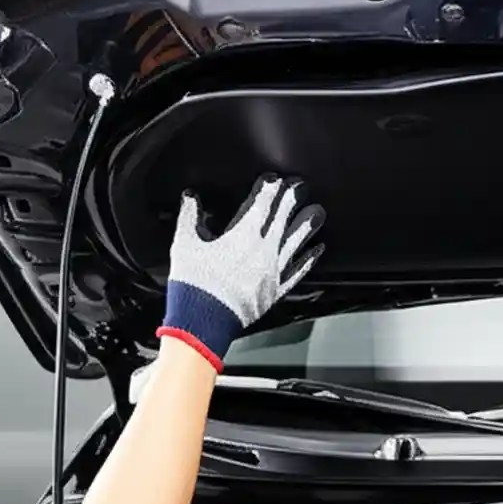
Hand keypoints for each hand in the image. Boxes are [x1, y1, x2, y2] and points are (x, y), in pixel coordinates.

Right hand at [157, 174, 325, 370]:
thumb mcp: (184, 246)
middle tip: (301, 188)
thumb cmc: (193, 286)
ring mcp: (272, 273)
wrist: (203, 323)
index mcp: (242, 237)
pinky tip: (316, 251)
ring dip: (306, 226)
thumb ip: (188, 218)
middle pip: (281, 221)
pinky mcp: (274, 292)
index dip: (271, 190)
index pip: (261, 206)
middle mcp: (262, 251)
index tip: (278, 180)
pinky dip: (307, 261)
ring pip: (294, 244)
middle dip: (291, 202)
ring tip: (318, 213)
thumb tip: (189, 199)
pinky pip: (296, 273)